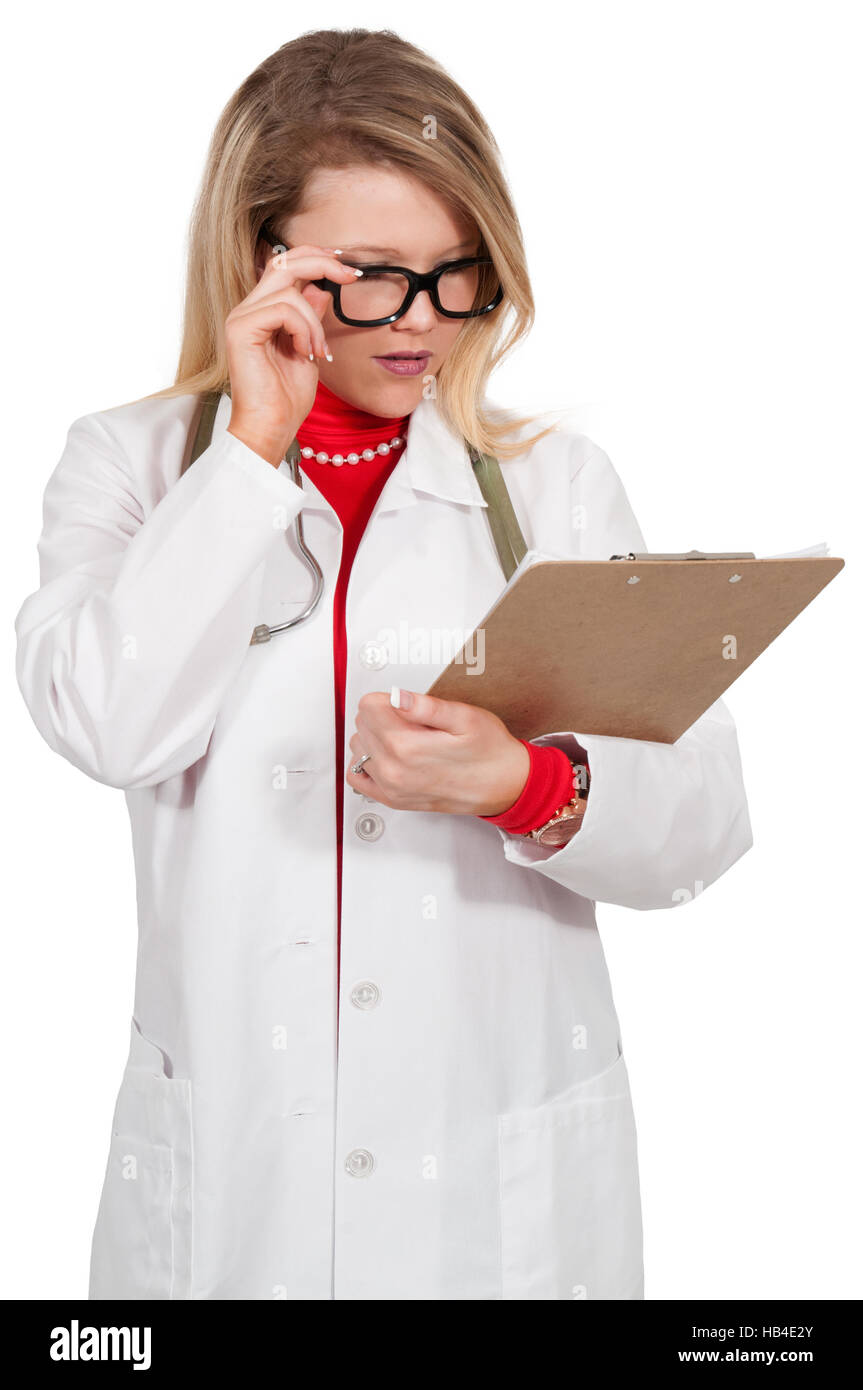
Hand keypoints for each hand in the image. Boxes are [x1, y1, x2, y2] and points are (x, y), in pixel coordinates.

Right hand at [224, 242, 361, 465]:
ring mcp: (241, 318)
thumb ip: (311, 319)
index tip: (347, 267)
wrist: (272, 429)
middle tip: (351, 275)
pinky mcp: (241, 329)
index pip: (284, 266)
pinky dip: (304, 329)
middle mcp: (247, 310)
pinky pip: (283, 309)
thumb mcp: (309, 350)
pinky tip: (305, 353)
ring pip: (289, 290)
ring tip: (318, 351)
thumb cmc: (287, 399)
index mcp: (261, 313)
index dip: (315, 257)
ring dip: (315, 321)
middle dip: (322, 262)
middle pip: (283, 262)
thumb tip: (321, 288)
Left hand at [346, 689, 530, 815]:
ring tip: (408, 738)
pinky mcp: (393, 799)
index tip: (409, 705)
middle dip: (384, 716)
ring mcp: (391, 787)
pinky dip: (367, 761)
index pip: (368, 706)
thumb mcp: (464, 718)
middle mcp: (393, 770)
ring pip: (359, 747)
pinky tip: (389, 754)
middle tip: (415, 722)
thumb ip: (426, 706)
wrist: (505, 786)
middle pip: (362, 724)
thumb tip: (398, 696)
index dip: (390, 698)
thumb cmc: (489, 752)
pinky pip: (358, 775)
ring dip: (376, 737)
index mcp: (407, 746)